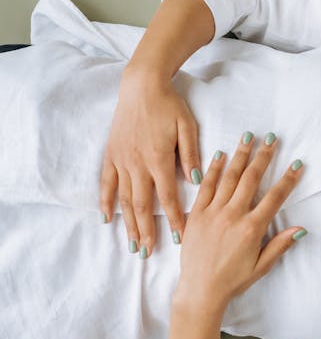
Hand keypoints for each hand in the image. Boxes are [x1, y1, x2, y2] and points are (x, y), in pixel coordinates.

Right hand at [100, 67, 201, 257]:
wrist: (141, 85)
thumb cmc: (170, 105)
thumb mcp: (188, 127)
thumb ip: (192, 155)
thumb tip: (197, 182)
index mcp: (159, 159)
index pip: (168, 197)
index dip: (175, 219)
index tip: (181, 239)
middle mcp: (137, 163)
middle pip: (143, 205)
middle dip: (147, 231)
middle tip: (149, 254)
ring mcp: (121, 160)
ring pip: (125, 198)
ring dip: (129, 223)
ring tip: (132, 245)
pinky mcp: (111, 154)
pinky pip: (107, 182)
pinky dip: (107, 201)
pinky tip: (107, 218)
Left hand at [173, 133, 304, 313]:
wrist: (200, 290)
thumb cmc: (232, 281)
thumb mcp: (262, 266)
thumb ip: (280, 245)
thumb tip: (301, 229)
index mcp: (252, 229)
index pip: (274, 197)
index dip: (288, 179)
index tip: (297, 164)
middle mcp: (233, 216)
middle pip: (251, 179)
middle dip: (263, 157)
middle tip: (272, 139)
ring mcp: (212, 213)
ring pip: (228, 178)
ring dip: (240, 156)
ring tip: (248, 137)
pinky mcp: (196, 215)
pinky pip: (205, 187)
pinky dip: (212, 169)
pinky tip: (220, 155)